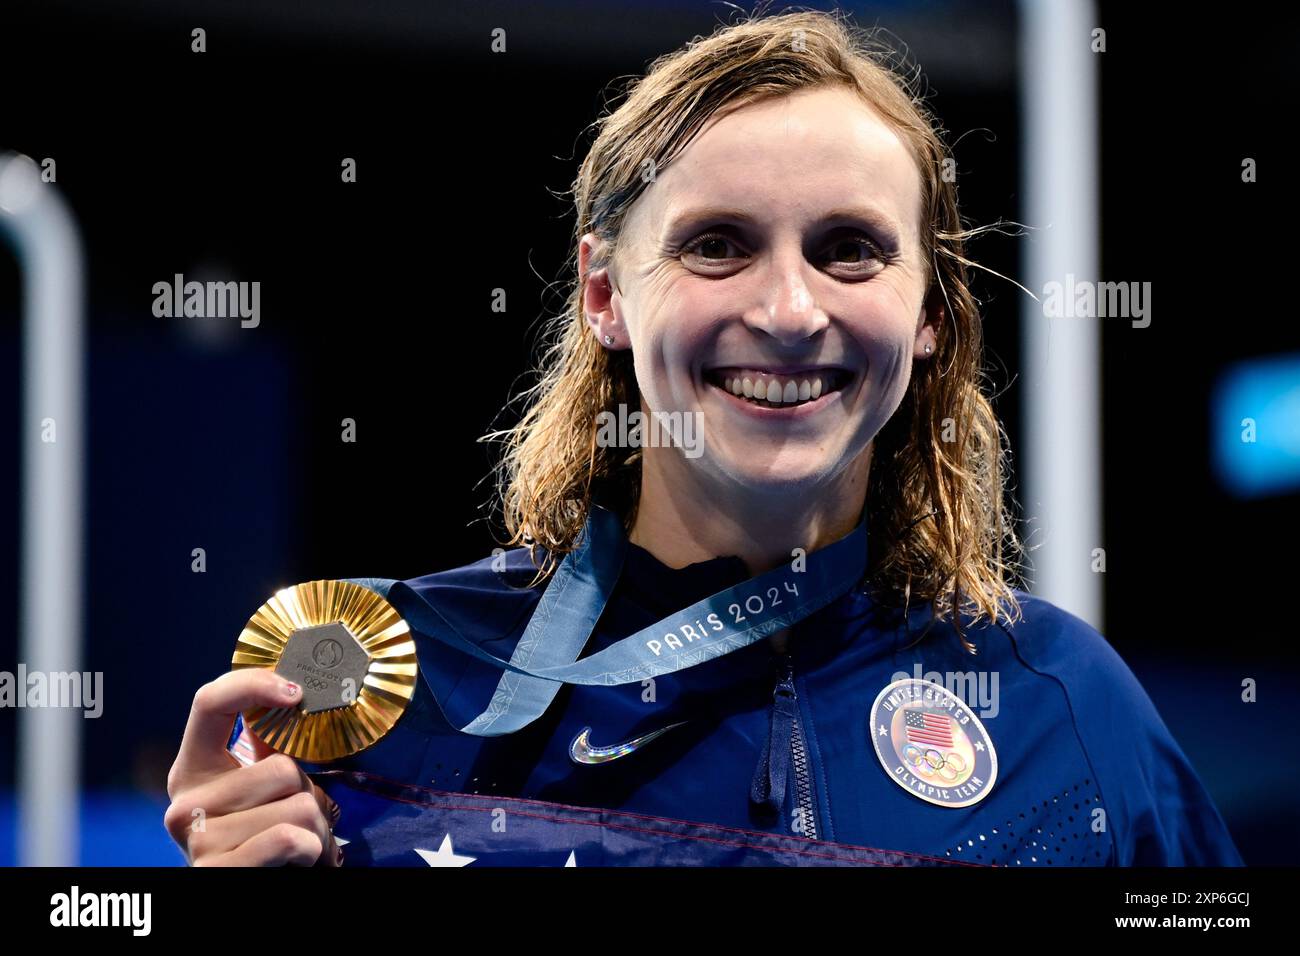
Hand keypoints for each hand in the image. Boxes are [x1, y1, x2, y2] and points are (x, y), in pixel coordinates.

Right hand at [163, 668, 342, 866]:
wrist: (254, 891)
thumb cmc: (265, 840)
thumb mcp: (259, 791)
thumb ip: (266, 751)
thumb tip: (293, 695)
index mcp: (192, 770)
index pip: (209, 702)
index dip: (254, 684)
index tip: (297, 694)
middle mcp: (184, 802)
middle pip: (281, 767)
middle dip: (311, 794)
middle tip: (306, 820)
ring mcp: (197, 838)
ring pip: (297, 805)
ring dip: (317, 828)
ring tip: (304, 845)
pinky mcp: (216, 870)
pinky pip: (287, 838)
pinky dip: (311, 849)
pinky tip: (300, 860)